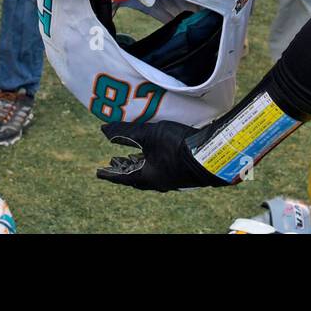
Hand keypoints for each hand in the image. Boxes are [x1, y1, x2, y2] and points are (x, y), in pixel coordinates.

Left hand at [95, 120, 224, 191]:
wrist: (212, 154)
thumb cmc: (177, 146)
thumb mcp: (148, 135)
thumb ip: (126, 132)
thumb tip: (103, 130)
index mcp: (148, 177)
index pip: (122, 177)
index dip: (109, 173)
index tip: (98, 172)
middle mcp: (159, 180)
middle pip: (136, 176)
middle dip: (124, 169)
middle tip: (113, 162)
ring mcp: (172, 176)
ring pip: (150, 172)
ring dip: (138, 164)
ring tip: (132, 156)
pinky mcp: (183, 169)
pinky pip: (161, 167)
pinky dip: (152, 160)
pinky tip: (157, 151)